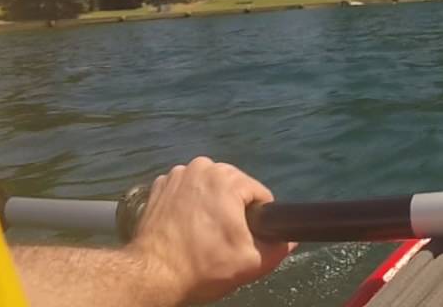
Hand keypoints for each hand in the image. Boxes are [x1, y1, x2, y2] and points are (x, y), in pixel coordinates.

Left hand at [126, 157, 293, 303]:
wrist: (152, 275)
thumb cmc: (204, 266)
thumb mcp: (252, 263)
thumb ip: (279, 248)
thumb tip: (290, 240)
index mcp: (229, 178)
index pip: (260, 195)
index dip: (259, 220)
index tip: (246, 239)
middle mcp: (203, 166)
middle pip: (234, 187)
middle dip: (234, 209)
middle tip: (223, 239)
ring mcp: (177, 174)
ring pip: (210, 187)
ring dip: (212, 204)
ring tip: (203, 233)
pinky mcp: (158, 185)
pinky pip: (186, 190)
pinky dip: (189, 203)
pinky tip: (185, 226)